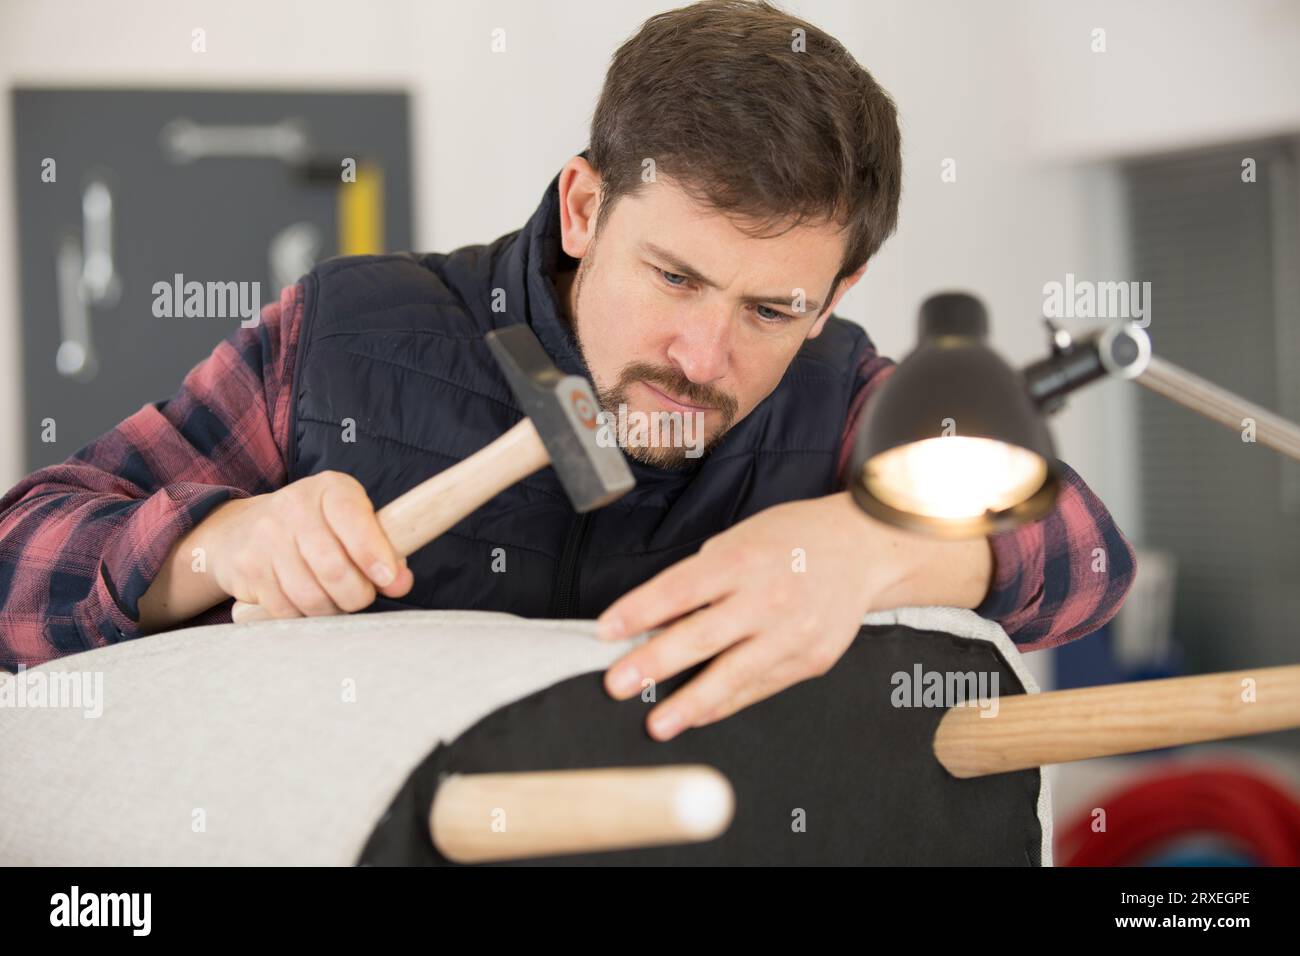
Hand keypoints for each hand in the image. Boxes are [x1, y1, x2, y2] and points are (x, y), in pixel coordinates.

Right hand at [200, 471, 412, 619]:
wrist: (242, 529)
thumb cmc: (317, 527)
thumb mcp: (352, 522)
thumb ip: (382, 548)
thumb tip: (400, 583)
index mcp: (330, 489)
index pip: (353, 519)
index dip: (374, 555)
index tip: (388, 580)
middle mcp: (294, 507)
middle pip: (334, 567)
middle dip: (357, 594)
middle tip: (363, 597)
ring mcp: (266, 538)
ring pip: (310, 595)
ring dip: (332, 609)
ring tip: (337, 601)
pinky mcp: (248, 569)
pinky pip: (286, 610)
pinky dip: (304, 616)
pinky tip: (309, 602)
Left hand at [594, 492, 991, 740]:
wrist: (862, 549)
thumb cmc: (791, 539)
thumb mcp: (740, 539)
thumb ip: (701, 577)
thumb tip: (655, 617)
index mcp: (742, 559)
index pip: (680, 588)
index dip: (640, 611)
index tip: (605, 631)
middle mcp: (767, 597)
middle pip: (701, 635)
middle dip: (655, 662)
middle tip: (616, 683)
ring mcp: (792, 632)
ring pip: (733, 674)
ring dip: (690, 703)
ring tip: (657, 724)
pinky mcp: (810, 659)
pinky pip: (760, 687)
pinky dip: (726, 703)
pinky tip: (699, 715)